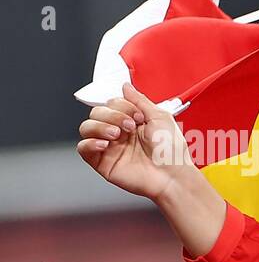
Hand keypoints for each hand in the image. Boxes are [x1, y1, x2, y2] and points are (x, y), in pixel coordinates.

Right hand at [76, 82, 191, 200]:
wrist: (172, 175)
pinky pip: (83, 149)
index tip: (138, 116)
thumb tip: (125, 86)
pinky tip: (105, 144)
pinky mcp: (103, 163)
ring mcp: (110, 148)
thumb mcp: (160, 117)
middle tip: (130, 126)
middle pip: (96, 112)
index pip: (111, 103)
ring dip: (99, 126)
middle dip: (112, 115)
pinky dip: (89, 143)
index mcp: (131, 121)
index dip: (121, 105)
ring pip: (86, 128)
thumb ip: (140, 100)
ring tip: (117, 135)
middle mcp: (118, 133)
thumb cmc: (171, 151)